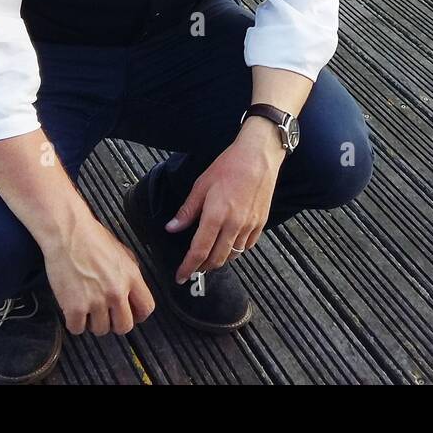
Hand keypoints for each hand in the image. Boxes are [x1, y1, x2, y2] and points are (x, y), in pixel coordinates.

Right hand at [43, 213, 154, 335]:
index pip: (146, 308)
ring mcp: (96, 301)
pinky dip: (74, 323)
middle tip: (106, 315)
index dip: (138, 315)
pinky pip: (77, 329)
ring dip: (93, 323)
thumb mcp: (122, 253)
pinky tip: (73, 310)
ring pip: (100, 330)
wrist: (68, 232)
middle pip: (124, 326)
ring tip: (87, 307)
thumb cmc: (92, 238)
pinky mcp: (75, 308)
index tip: (131, 315)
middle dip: (115, 324)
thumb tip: (132, 293)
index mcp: (131, 277)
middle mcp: (117, 292)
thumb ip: (130, 275)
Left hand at [166, 120, 284, 282]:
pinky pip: (247, 246)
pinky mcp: (261, 223)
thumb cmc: (228, 166)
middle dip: (202, 267)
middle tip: (193, 267)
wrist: (259, 156)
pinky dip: (235, 250)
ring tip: (209, 257)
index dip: (188, 267)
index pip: (199, 251)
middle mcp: (234, 225)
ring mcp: (250, 225)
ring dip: (219, 260)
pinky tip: (229, 244)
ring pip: (233, 255)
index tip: (180, 276)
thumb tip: (172, 228)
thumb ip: (187, 211)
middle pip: (216, 259)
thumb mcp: (201, 185)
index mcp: (216, 216)